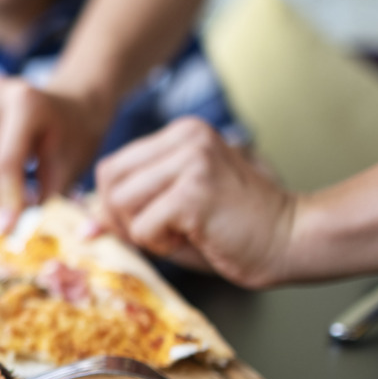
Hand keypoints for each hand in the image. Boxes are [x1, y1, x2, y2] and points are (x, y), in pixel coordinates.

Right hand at [0, 78, 104, 228]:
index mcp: (27, 102)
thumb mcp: (70, 167)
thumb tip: (8, 223)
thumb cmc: (75, 140)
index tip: (10, 228)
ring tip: (5, 189)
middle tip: (10, 213)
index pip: (6, 159)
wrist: (72, 109)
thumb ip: (43, 193)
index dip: (7, 197)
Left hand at [93, 117, 295, 288]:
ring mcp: (191, 161)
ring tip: (183, 232)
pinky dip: (161, 244)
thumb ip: (131, 209)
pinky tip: (197, 237)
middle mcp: (185, 138)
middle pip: (109, 182)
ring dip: (144, 232)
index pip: (113, 167)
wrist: (292, 239)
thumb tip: (85, 224)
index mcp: (181, 134)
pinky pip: (143, 227)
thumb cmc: (234, 230)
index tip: (137, 226)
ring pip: (120, 204)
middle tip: (162, 233)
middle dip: (123, 219)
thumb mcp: (175, 210)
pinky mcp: (194, 190)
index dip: (112, 204)